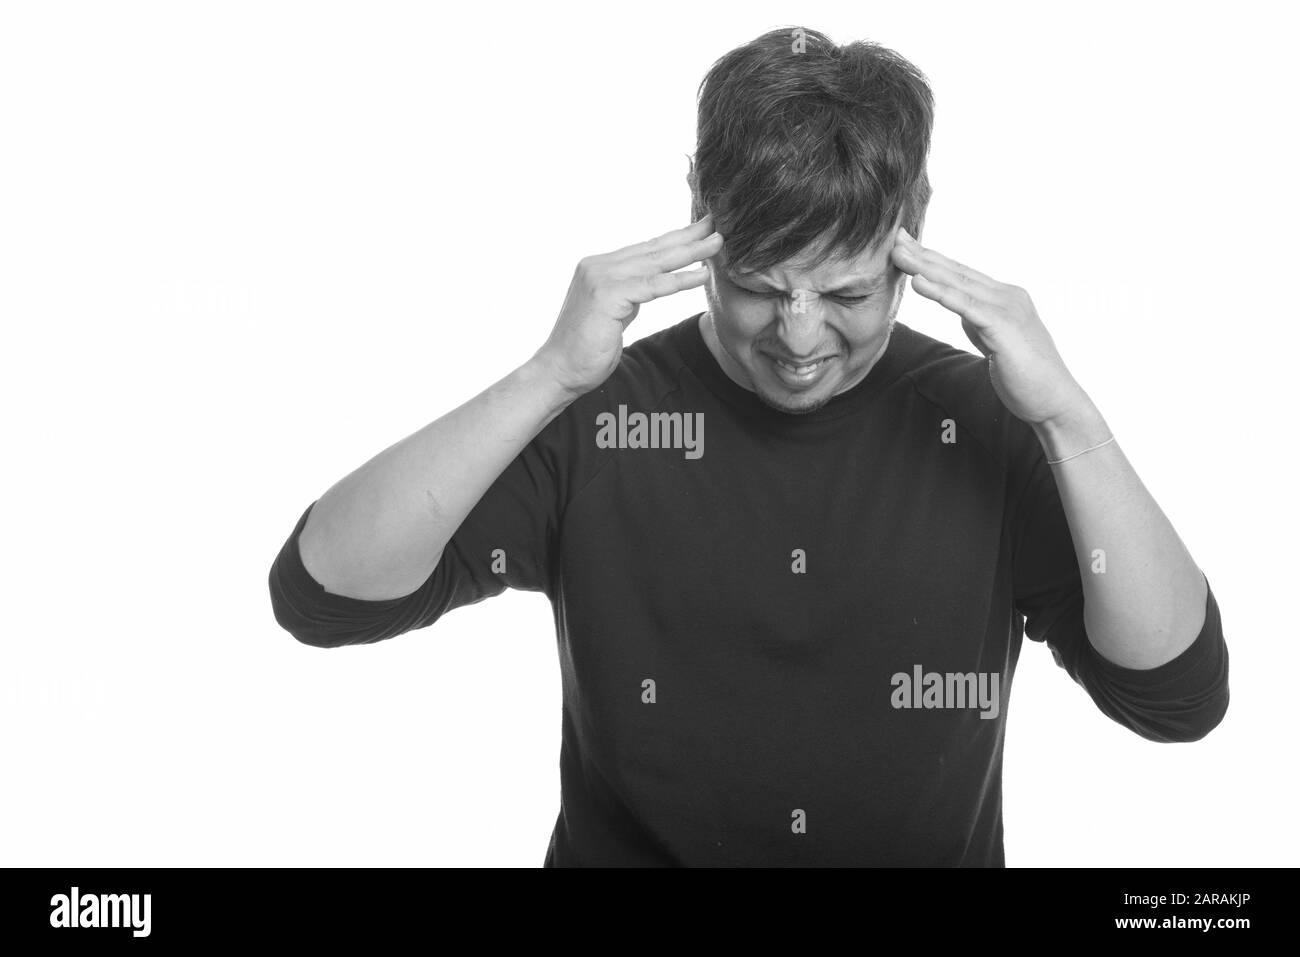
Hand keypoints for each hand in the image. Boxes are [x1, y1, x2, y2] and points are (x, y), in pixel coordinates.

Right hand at [533, 216, 722, 397]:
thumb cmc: (586, 349)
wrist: (559, 370)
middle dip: (687, 236)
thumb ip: (628, 295)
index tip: (700, 229)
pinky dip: (680, 280)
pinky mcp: (608, 295)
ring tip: (717, 243)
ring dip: (690, 251)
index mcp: (599, 267)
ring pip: (655, 263)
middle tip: (716, 224)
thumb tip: (649, 286)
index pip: (644, 249)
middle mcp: (598, 266)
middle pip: (652, 249)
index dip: (674, 238)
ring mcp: (601, 278)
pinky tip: (702, 273)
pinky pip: (653, 286)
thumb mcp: (612, 313)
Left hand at [890, 227, 1088, 425]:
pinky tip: (918, 282)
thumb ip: (980, 321)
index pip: (963, 274)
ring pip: (959, 283)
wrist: (1054, 401)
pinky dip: (940, 292)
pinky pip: (965, 306)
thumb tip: (962, 310)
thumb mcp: (996, 340)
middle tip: (896, 238)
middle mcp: (1007, 296)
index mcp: (1005, 298)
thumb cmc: (1025, 376)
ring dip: (925, 267)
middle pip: (957, 271)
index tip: (907, 246)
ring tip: (899, 253)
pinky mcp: (1003, 326)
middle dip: (924, 255)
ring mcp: (1007, 308)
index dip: (933, 259)